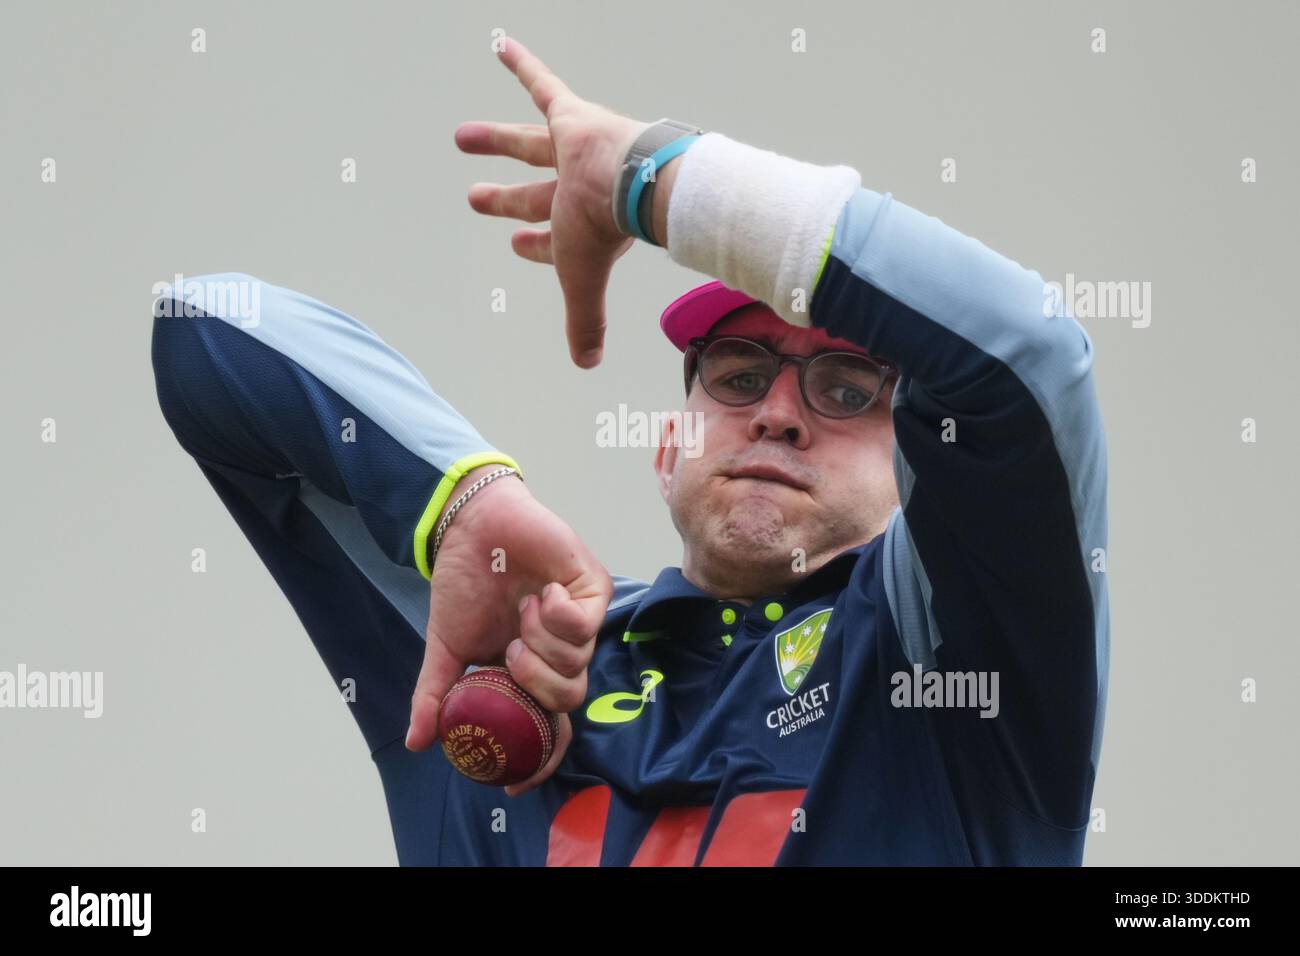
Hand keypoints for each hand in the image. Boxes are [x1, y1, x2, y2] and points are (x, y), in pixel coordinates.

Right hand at [405, 466, 612, 795]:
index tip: (516, 782)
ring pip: (578, 661)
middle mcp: (562, 653)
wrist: (473, 528)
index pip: (551, 729)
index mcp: (531, 672)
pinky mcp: (593, 591)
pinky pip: (585, 621)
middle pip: (569, 699)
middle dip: (536, 683)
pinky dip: (556, 612)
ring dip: (541, 640)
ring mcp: (582, 622)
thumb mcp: (446, 648)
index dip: (541, 758)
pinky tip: (541, 591)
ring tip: (522, 610)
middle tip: (510, 655)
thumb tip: (415, 742)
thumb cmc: (464, 584)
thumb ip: (436, 694)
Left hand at [455, 36, 649, 368]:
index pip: (552, 237)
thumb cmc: (608, 230)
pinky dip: (523, 66)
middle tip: (474, 199)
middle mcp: (579, 189)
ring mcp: (576, 152)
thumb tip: (586, 366)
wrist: (638, 182)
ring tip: (462, 138)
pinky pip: (545, 87)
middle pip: (534, 193)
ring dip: (497, 143)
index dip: (534, 244)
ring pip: (530, 146)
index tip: (516, 245)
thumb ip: (584, 321)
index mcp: (583, 227)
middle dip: (506, 200)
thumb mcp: (582, 280)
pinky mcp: (573, 117)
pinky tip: (499, 45)